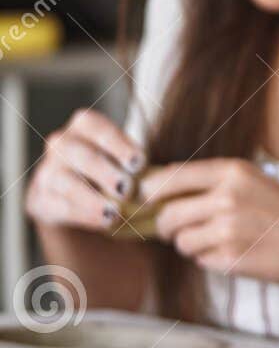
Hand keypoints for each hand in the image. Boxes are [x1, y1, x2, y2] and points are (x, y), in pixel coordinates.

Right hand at [26, 109, 144, 231]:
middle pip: (75, 151)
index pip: (93, 125)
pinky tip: (104, 222)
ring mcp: (47, 172)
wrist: (89, 208)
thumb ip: (140, 165)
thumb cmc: (121, 178)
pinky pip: (57, 205)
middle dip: (103, 169)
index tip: (140, 163)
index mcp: (84, 128)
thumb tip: (169, 175)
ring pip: (62, 179)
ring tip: (115, 212)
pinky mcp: (41, 200)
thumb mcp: (131, 165)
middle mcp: (61, 145)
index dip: (115, 142)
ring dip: (90, 197)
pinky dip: (82, 214)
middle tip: (127, 188)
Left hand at [140, 158, 278, 291]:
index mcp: (231, 172)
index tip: (142, 200)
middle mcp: (226, 197)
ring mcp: (228, 229)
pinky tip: (234, 253)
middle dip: (167, 225)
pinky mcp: (232, 258)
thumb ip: (210, 183)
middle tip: (179, 229)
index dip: (147, 192)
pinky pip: (200, 260)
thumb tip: (158, 192)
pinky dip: (210, 260)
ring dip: (190, 244)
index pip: (167, 178)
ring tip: (218, 241)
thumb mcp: (252, 182)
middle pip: (167, 214)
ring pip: (180, 241)